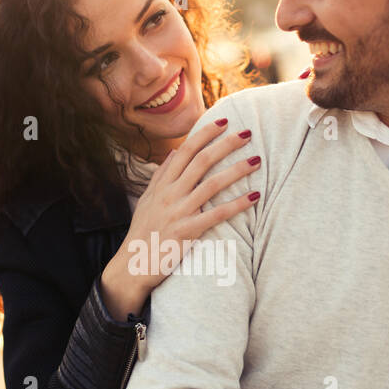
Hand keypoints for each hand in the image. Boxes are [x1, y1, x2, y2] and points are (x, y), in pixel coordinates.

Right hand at [113, 117, 259, 296]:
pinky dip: (237, 204)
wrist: (132, 266)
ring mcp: (178, 212)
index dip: (205, 134)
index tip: (223, 122)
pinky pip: (217, 214)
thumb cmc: (143, 232)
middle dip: (226, 144)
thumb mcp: (147, 200)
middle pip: (201, 161)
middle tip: (248, 133)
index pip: (185, 150)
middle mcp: (169, 194)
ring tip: (256, 160)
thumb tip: (174, 152)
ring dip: (236, 170)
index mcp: (162, 184)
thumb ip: (161, 176)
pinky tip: (254, 197)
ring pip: (212, 184)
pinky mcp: (187, 232)